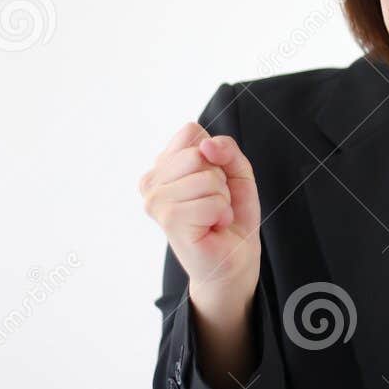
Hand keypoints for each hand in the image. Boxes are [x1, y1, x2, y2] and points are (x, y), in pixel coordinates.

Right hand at [139, 121, 261, 309]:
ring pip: (207, 178)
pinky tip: (211, 227)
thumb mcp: (237, 172)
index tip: (214, 179)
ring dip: (222, 199)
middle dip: (220, 179)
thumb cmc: (230, 214)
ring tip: (213, 216)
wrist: (234, 256)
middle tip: (214, 202)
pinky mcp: (169, 220)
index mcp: (163, 164)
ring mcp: (156, 200)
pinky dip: (221, 214)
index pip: (191, 132)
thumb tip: (207, 145)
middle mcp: (151, 181)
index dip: (214, 154)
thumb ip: (227, 149)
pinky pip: (212, 202)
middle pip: (198, 153)